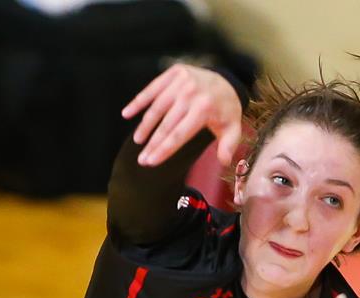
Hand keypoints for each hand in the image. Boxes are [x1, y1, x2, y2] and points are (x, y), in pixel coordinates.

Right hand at [122, 63, 242, 167]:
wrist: (226, 80)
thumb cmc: (226, 110)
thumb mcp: (233, 128)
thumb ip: (229, 145)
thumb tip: (225, 161)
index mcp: (205, 108)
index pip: (179, 134)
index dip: (163, 150)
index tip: (150, 163)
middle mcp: (191, 93)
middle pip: (166, 124)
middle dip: (152, 144)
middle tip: (141, 160)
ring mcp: (181, 81)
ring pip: (156, 108)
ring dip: (144, 126)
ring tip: (138, 141)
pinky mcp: (174, 73)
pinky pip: (152, 89)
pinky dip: (139, 101)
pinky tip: (126, 113)